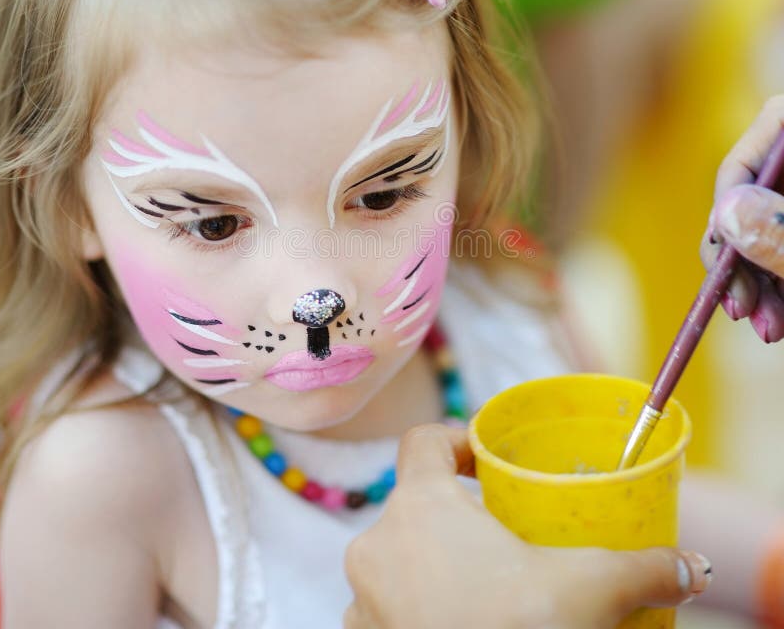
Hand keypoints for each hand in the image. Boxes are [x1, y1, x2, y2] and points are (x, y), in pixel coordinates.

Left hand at [344, 424, 710, 628]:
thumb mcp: (588, 590)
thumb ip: (640, 568)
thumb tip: (690, 566)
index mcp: (420, 506)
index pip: (422, 442)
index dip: (454, 441)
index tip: (485, 461)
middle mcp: (378, 543)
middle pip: (414, 503)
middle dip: (457, 517)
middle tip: (501, 535)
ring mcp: (363, 596)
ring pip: (398, 560)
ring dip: (433, 565)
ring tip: (483, 588)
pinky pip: (386, 607)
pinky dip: (416, 608)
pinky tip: (458, 622)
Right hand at [703, 94, 783, 340]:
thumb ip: (782, 231)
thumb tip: (723, 215)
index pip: (744, 162)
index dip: (725, 213)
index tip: (722, 265)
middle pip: (749, 204)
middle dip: (739, 263)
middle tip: (737, 311)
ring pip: (762, 234)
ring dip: (756, 286)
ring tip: (766, 331)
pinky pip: (777, 250)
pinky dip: (775, 288)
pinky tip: (775, 323)